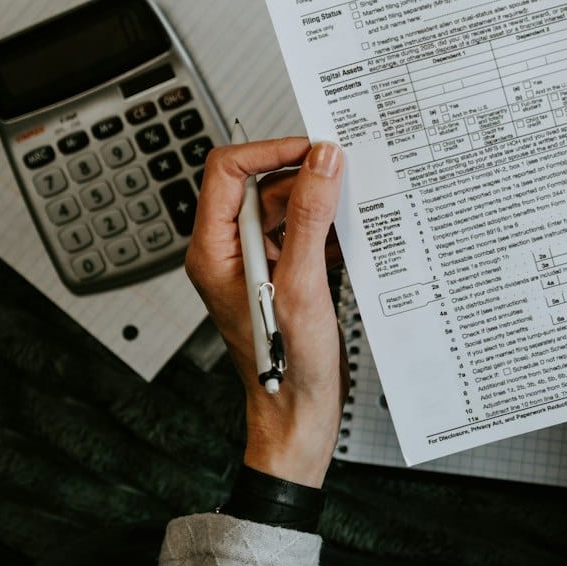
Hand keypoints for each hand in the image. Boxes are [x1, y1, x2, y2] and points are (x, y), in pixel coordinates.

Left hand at [186, 136, 346, 487]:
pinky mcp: (283, 277)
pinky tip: (351, 246)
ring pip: (287, 209)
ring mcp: (257, 265)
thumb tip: (321, 164)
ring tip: (352, 218)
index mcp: (214, 250)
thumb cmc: (285, 368)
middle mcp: (229, 253)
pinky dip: (329, 235)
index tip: (313, 150)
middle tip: (344, 179)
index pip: (228, 170)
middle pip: (262, 186)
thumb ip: (308, 218)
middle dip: (305, 181)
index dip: (271, 151)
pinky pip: (303, 236)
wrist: (297, 415)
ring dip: (321, 210)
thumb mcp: (300, 286)